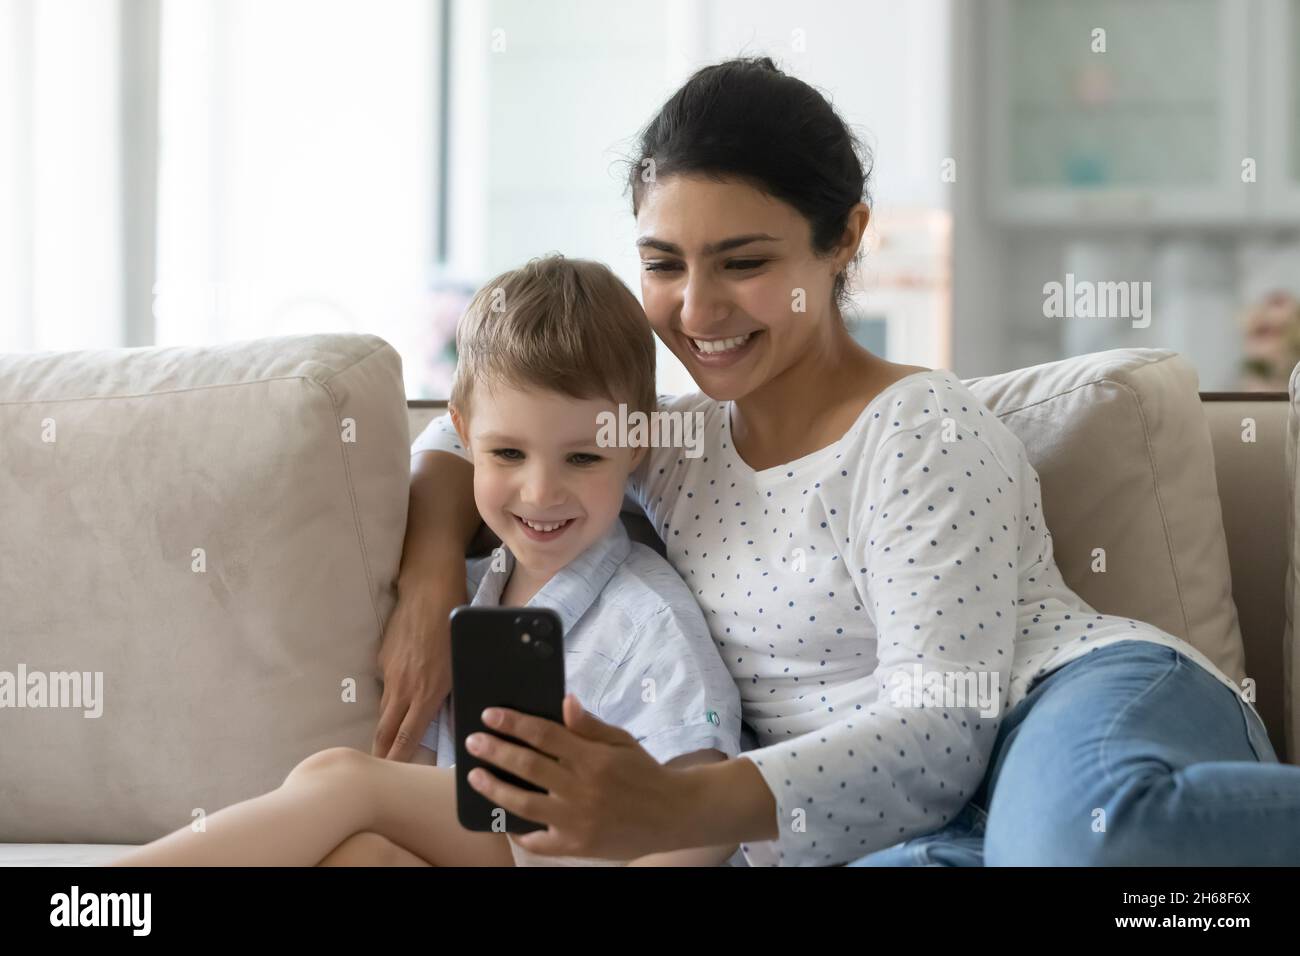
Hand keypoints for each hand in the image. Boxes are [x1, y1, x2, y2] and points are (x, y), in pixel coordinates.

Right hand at [372, 584, 456, 760]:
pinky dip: (393, 689)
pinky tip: (404, 679)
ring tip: (385, 739)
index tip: (391, 776)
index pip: (407, 739)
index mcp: (427, 694)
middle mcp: (404, 688)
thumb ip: (451, 694)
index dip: (398, 761)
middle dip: (381, 753)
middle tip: (376, 770)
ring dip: (386, 723)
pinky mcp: (382, 658)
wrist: (430, 591)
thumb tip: (448, 714)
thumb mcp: (461, 665)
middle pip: (386, 731)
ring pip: (385, 707)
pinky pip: (386, 682)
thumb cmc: (455, 627)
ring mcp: (390, 673)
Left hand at [465, 695, 692, 859]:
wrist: (672, 815)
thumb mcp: (621, 740)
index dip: (513, 723)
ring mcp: (577, 820)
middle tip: (472, 742)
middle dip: (495, 751)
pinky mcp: (577, 845)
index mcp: (592, 758)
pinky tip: (503, 819)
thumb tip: (564, 700)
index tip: (489, 715)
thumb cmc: (643, 772)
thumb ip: (589, 725)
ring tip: (475, 776)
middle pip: (527, 766)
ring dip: (495, 788)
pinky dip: (519, 832)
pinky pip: (539, 842)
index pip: (544, 735)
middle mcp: (582, 788)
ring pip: (524, 803)